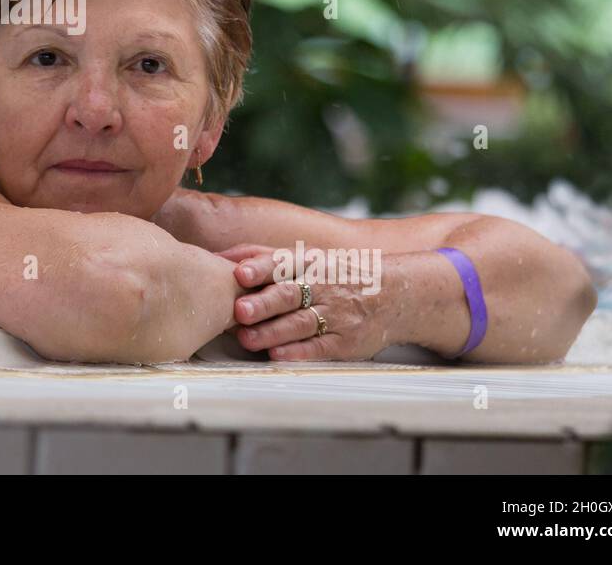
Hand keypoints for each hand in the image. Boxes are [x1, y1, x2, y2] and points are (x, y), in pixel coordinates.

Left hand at [214, 243, 392, 360]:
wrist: (394, 295)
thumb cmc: (335, 274)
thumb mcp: (304, 257)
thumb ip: (260, 256)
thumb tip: (217, 256)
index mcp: (310, 262)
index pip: (283, 263)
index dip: (261, 268)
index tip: (240, 273)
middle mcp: (323, 286)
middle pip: (289, 294)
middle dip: (263, 303)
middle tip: (239, 310)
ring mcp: (336, 314)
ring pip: (300, 323)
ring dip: (272, 332)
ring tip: (247, 338)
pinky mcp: (345, 341)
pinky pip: (319, 347)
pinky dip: (297, 351)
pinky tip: (277, 355)